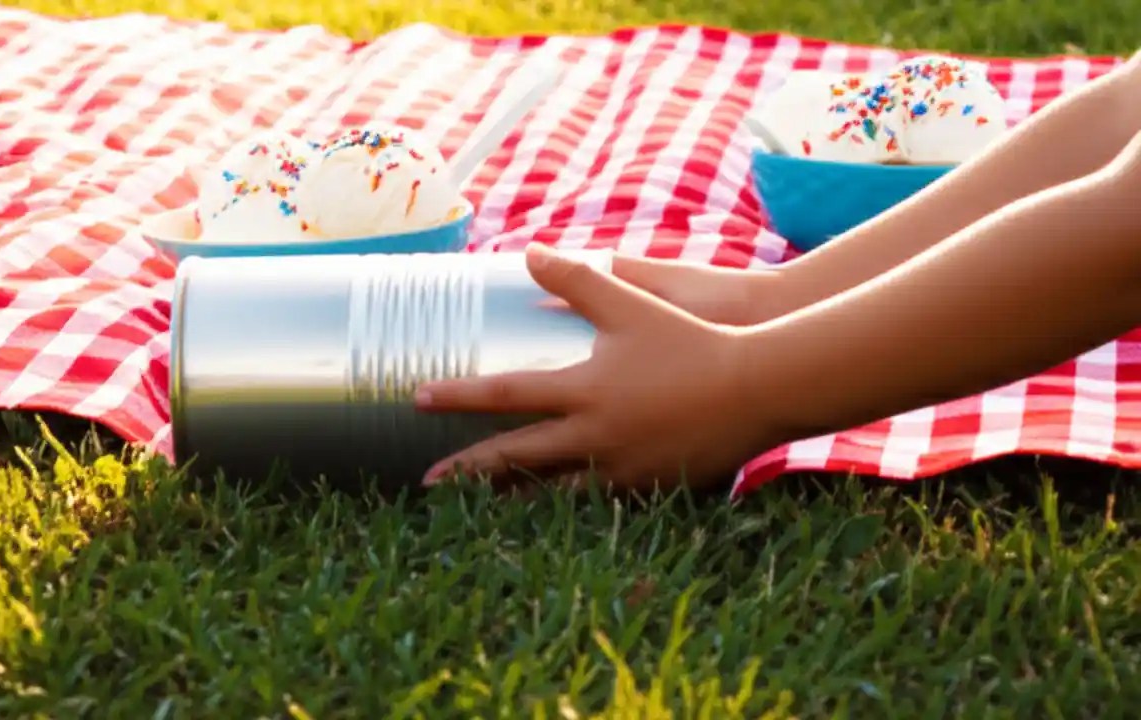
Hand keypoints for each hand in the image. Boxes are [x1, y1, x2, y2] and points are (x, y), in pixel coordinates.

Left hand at [414, 243, 783, 490]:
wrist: (755, 390)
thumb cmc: (690, 341)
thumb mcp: (631, 302)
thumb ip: (577, 277)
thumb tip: (530, 251)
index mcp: (583, 390)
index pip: (504, 396)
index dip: (457, 396)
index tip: (416, 398)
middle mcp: (594, 436)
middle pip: (515, 458)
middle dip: (467, 471)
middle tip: (426, 481)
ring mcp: (619, 470)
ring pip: (549, 492)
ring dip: (508, 497)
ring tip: (475, 504)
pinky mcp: (644, 488)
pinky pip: (591, 502)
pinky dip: (559, 506)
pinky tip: (542, 508)